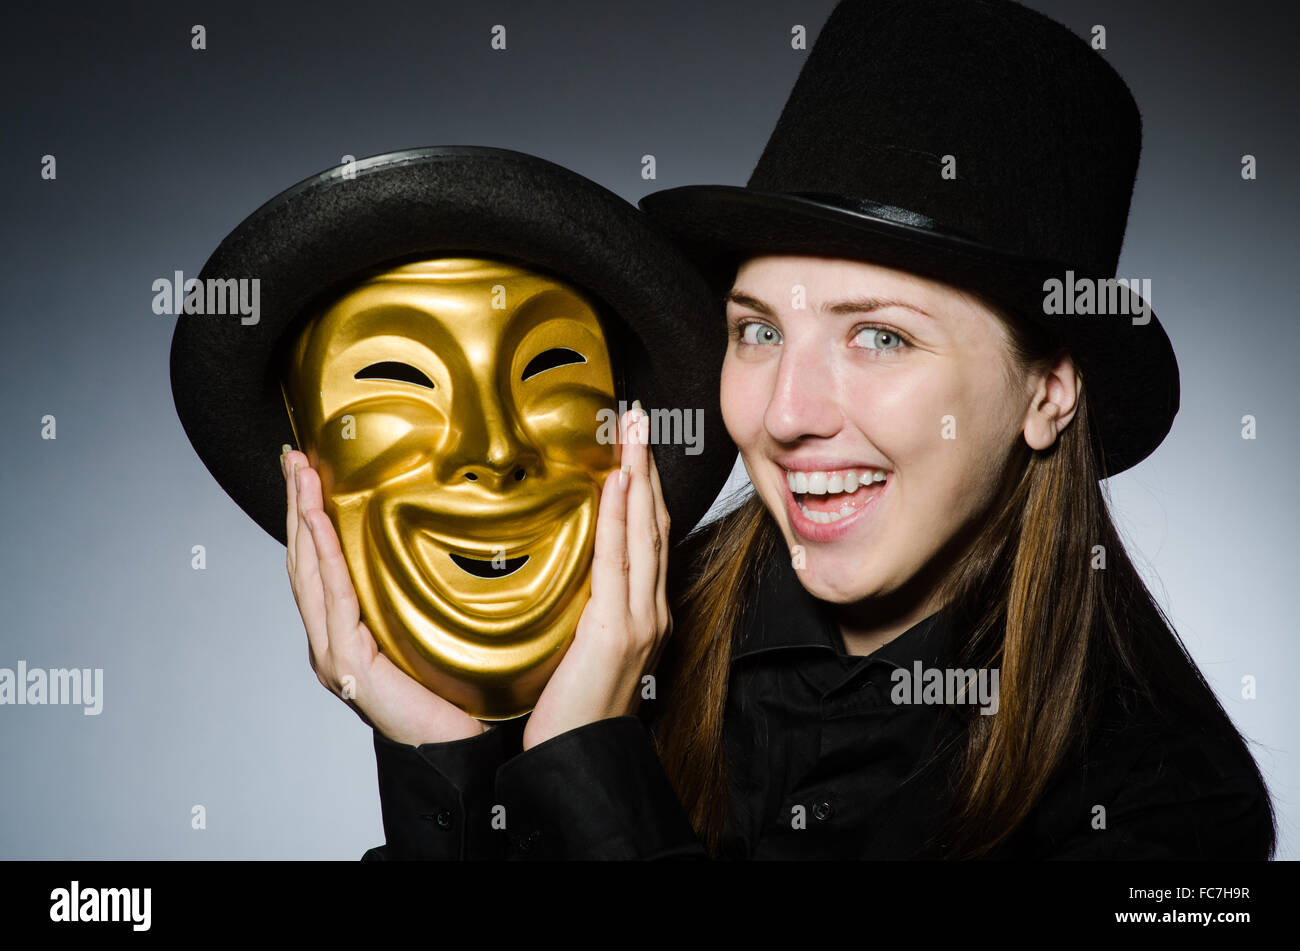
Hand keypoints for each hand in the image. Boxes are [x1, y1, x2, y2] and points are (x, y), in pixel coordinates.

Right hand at [281, 446, 483, 746]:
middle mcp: (329, 641)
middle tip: (293, 457)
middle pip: (304, 559)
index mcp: (344, 633)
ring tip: (299, 475)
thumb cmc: (452, 696)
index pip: (320, 562)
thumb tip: (440, 544)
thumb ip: (419, 594)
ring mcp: (331, 654)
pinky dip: (325, 556)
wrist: (456, 748)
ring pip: (309, 571)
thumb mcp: (428, 629)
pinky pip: (335, 599)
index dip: (309, 516)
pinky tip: (320, 523)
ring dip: (302, 518)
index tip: (307, 471)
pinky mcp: (347, 664)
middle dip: (295, 505)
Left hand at [522, 402, 672, 750]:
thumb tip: (559, 571)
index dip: (643, 486)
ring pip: (645, 532)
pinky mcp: (620, 630)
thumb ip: (581, 608)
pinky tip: (618, 482)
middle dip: (647, 465)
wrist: (580, 760)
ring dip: (639, 475)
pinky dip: (622, 517)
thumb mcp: (580, 649)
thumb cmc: (573, 713)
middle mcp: (652, 609)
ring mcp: (642, 619)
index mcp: (644, 613)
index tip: (632, 444)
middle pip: (654, 522)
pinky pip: (619, 561)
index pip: (646, 535)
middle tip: (638, 416)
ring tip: (632, 429)